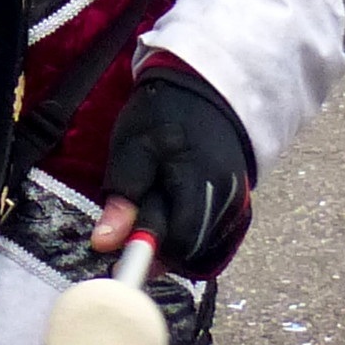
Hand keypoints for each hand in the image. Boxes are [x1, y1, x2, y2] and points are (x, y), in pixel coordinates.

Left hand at [92, 67, 255, 279]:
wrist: (206, 88)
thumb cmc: (162, 114)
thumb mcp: (132, 148)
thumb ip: (122, 196)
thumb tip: (105, 243)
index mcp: (199, 182)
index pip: (177, 242)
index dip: (148, 253)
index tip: (120, 257)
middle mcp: (226, 197)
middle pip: (192, 248)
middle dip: (160, 248)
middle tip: (132, 231)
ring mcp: (237, 200)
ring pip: (203, 242)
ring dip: (174, 239)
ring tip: (152, 211)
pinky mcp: (239, 200)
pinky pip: (213, 232)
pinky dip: (189, 230)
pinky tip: (172, 211)